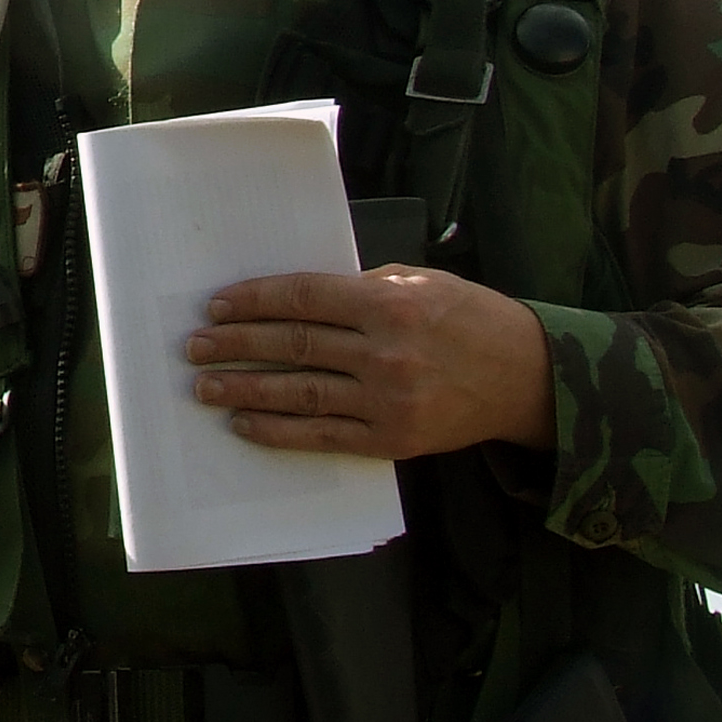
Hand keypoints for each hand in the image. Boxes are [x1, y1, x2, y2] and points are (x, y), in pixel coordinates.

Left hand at [185, 266, 554, 458]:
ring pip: (300, 393)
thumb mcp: (420, 283)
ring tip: (205, 387)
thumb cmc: (468, 319)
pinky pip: (322, 435)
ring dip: (244, 390)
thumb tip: (294, 296)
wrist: (526, 377)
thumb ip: (361, 288)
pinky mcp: (392, 439)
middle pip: (293, 346)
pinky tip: (245, 423)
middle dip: (236, 345)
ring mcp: (388, 400)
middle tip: (195, 346)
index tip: (218, 306)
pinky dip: (278, 431)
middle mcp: (386, 352)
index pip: (304, 298)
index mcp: (390, 303)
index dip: (255, 301)